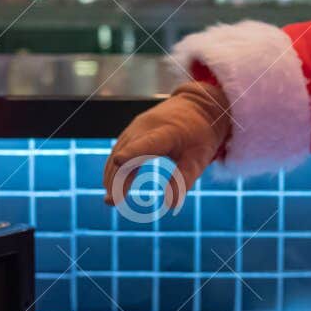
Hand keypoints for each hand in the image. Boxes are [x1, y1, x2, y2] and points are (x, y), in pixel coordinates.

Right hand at [103, 82, 231, 212]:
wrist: (197, 104)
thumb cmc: (201, 134)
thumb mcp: (200, 158)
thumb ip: (184, 180)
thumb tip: (171, 205)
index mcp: (167, 132)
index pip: (148, 143)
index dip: (133, 152)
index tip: (118, 161)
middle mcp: (147, 126)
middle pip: (127, 152)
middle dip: (117, 177)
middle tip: (111, 201)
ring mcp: (137, 127)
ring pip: (119, 151)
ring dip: (112, 175)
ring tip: (110, 199)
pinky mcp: (132, 130)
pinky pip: (119, 148)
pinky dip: (113, 167)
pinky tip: (111, 184)